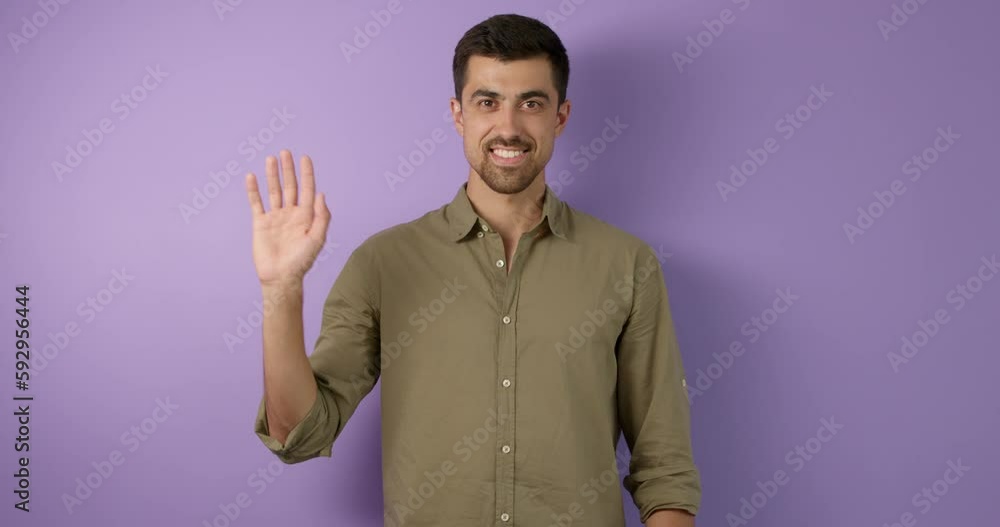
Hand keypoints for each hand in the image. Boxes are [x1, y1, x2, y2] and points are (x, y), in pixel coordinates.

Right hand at [245, 150, 330, 287]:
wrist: (281, 277)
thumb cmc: (302, 261)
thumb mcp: (317, 239)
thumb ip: (321, 217)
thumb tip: (321, 194)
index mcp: (306, 216)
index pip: (307, 190)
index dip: (306, 174)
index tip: (305, 158)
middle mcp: (291, 214)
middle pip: (290, 186)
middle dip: (288, 170)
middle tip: (286, 152)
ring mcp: (275, 217)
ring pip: (274, 191)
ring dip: (272, 175)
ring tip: (271, 158)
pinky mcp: (260, 223)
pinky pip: (256, 203)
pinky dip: (253, 191)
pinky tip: (251, 177)